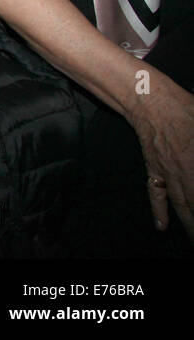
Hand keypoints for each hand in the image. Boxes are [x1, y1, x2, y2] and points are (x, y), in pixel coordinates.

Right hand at [127, 78, 193, 240]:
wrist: (150, 100)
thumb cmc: (183, 109)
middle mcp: (184, 174)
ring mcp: (167, 173)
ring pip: (181, 205)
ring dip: (189, 224)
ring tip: (193, 240)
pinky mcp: (154, 168)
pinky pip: (156, 194)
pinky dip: (159, 211)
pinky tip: (162, 225)